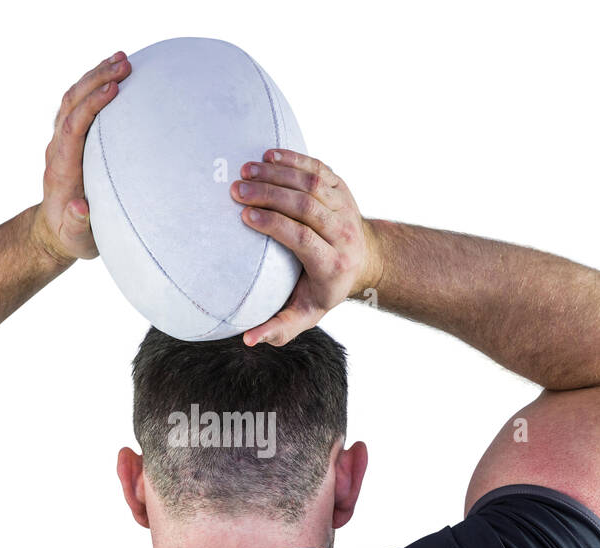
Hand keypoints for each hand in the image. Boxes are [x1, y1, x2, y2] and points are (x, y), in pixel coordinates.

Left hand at [29, 51, 130, 265]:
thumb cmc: (72, 237)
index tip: (115, 90)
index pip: (74, 127)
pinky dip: (93, 85)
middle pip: (72, 104)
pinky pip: (78, 105)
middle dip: (96, 79)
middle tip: (125, 63)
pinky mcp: (69, 139)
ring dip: (95, 75)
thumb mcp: (76, 239)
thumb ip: (78, 224)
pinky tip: (113, 74)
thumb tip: (79, 208)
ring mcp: (62, 141)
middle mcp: (59, 149)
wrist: (55, 231)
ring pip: (73, 99)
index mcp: (63, 170)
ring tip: (122, 58)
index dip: (92, 106)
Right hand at [232, 150, 381, 345]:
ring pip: (312, 183)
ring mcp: (344, 207)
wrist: (363, 261)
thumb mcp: (306, 315)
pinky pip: (318, 168)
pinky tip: (268, 155)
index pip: (302, 237)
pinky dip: (294, 159)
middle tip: (236, 189)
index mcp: (333, 264)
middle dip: (270, 194)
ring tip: (246, 169)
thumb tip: (249, 340)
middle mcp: (343, 233)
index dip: (274, 224)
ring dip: (278, 173)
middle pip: (306, 206)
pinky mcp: (342, 188)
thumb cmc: (324, 290)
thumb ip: (279, 328)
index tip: (245, 215)